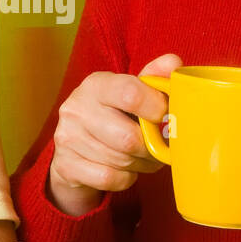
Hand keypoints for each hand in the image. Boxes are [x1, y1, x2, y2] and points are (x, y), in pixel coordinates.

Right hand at [47, 53, 183, 215]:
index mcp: (96, 85)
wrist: (74, 149)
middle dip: (151, 148)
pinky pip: (110, 178)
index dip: (157, 108)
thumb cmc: (111, 116)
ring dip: (141, 164)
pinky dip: (125, 178)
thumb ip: (153, 78)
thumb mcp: (130, 92)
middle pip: (129, 138)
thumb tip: (174, 62)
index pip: (131, 94)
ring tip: (143, 157)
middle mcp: (76, 108)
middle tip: (159, 147)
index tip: (165, 116)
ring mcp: (67, 138)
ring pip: (122, 161)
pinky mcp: (65, 166)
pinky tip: (124, 169)